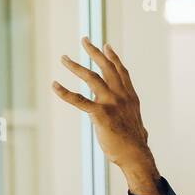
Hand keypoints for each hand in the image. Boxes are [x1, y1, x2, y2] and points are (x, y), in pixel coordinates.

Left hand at [52, 37, 162, 194]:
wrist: (136, 154)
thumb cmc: (135, 145)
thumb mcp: (136, 125)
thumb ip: (132, 121)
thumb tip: (140, 130)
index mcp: (130, 96)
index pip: (121, 71)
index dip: (113, 57)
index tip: (106, 46)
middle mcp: (121, 95)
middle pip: (106, 67)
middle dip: (94, 52)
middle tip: (83, 40)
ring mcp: (111, 103)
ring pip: (91, 77)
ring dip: (76, 66)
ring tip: (64, 58)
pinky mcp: (100, 114)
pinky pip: (79, 100)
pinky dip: (65, 92)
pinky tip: (55, 86)